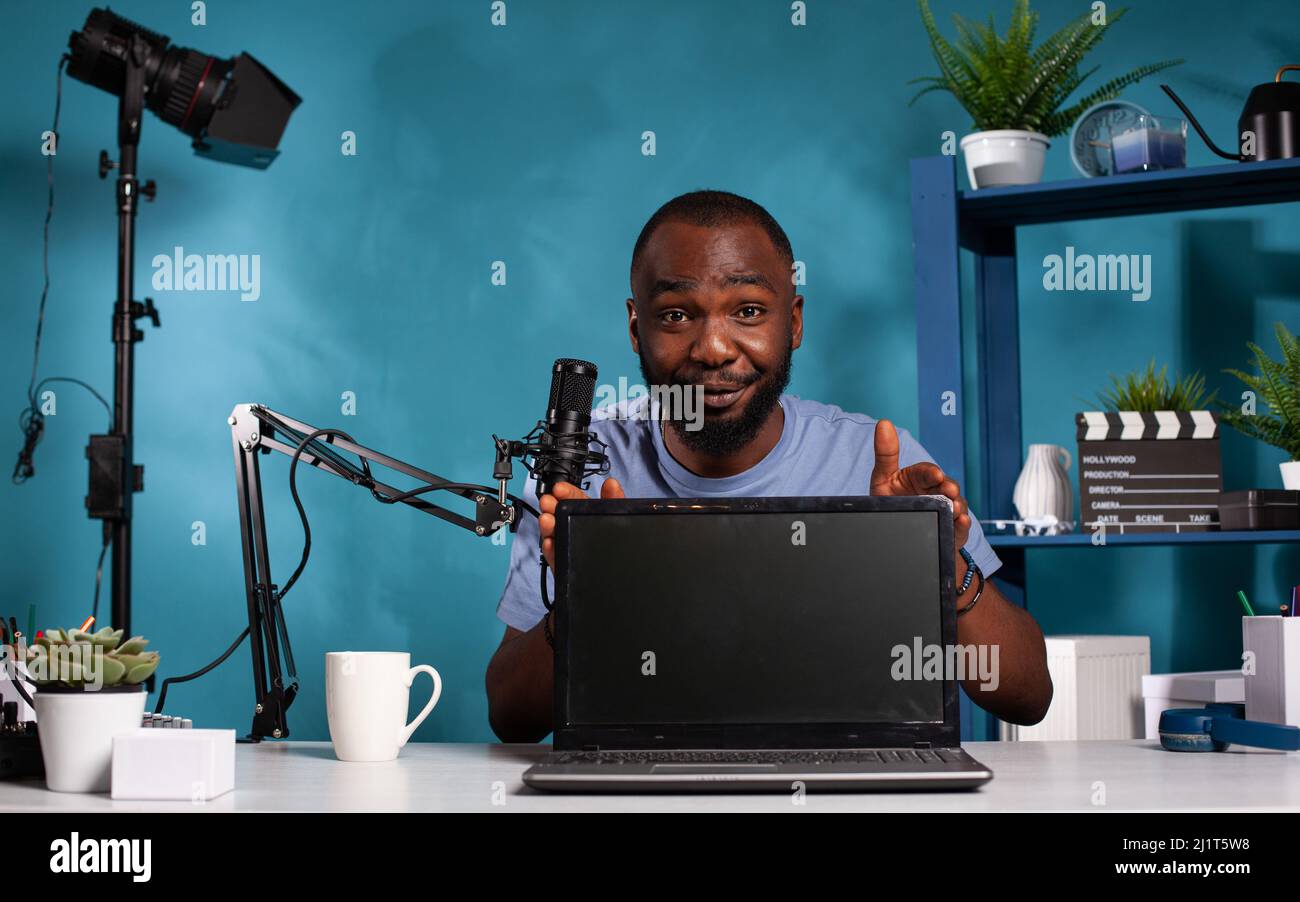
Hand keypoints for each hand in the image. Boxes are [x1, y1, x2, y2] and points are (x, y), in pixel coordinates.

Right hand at [538, 478, 624, 570]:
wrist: (625, 587)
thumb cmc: (623, 553)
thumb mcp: (623, 522)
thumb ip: (617, 504)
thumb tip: (612, 483)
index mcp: (589, 518)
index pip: (575, 501)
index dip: (567, 492)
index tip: (559, 488)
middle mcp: (577, 532)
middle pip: (560, 517)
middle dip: (552, 507)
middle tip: (548, 502)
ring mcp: (569, 549)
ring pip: (554, 536)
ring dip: (549, 527)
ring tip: (547, 520)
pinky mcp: (566, 568)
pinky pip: (556, 560)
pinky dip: (552, 551)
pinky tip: (550, 543)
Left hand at [870, 419, 969, 550]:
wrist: (889, 532)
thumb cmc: (889, 501)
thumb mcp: (883, 478)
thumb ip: (885, 454)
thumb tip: (884, 423)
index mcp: (920, 478)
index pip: (927, 472)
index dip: (931, 473)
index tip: (934, 474)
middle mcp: (936, 492)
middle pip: (947, 487)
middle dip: (949, 488)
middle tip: (949, 490)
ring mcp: (945, 511)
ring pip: (956, 506)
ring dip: (958, 506)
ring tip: (955, 508)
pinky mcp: (949, 530)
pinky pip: (958, 528)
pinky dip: (961, 525)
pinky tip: (961, 521)